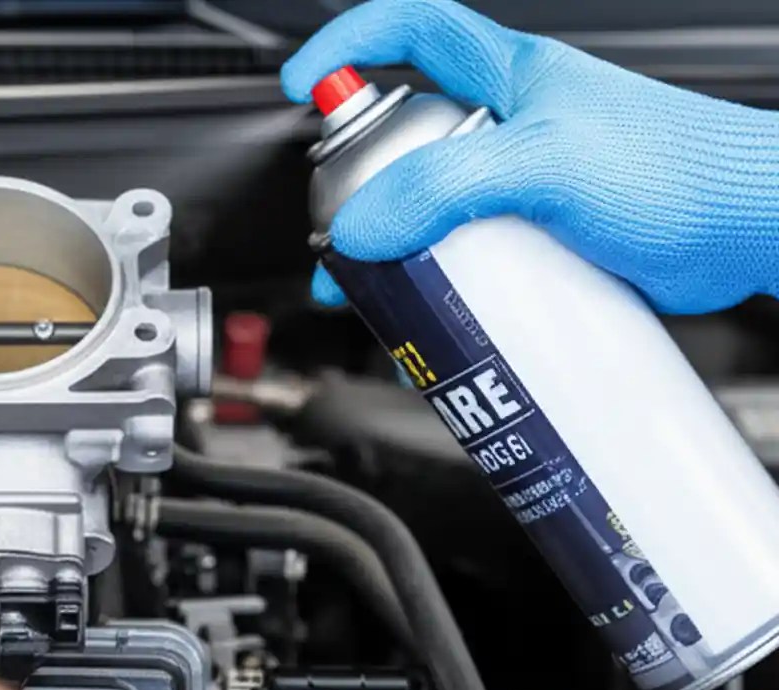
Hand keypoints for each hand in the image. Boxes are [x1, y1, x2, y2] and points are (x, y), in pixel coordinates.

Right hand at [283, 0, 778, 313]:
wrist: (748, 230)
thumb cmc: (677, 172)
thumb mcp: (543, 164)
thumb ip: (443, 187)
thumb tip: (359, 223)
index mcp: (507, 77)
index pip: (409, 29)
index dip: (346, 44)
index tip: (304, 83)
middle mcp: (510, 124)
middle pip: (406, 138)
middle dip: (361, 183)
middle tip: (339, 232)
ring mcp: (524, 181)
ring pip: (434, 206)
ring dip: (401, 248)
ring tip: (383, 291)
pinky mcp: (542, 234)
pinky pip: (473, 252)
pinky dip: (447, 282)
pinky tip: (442, 312)